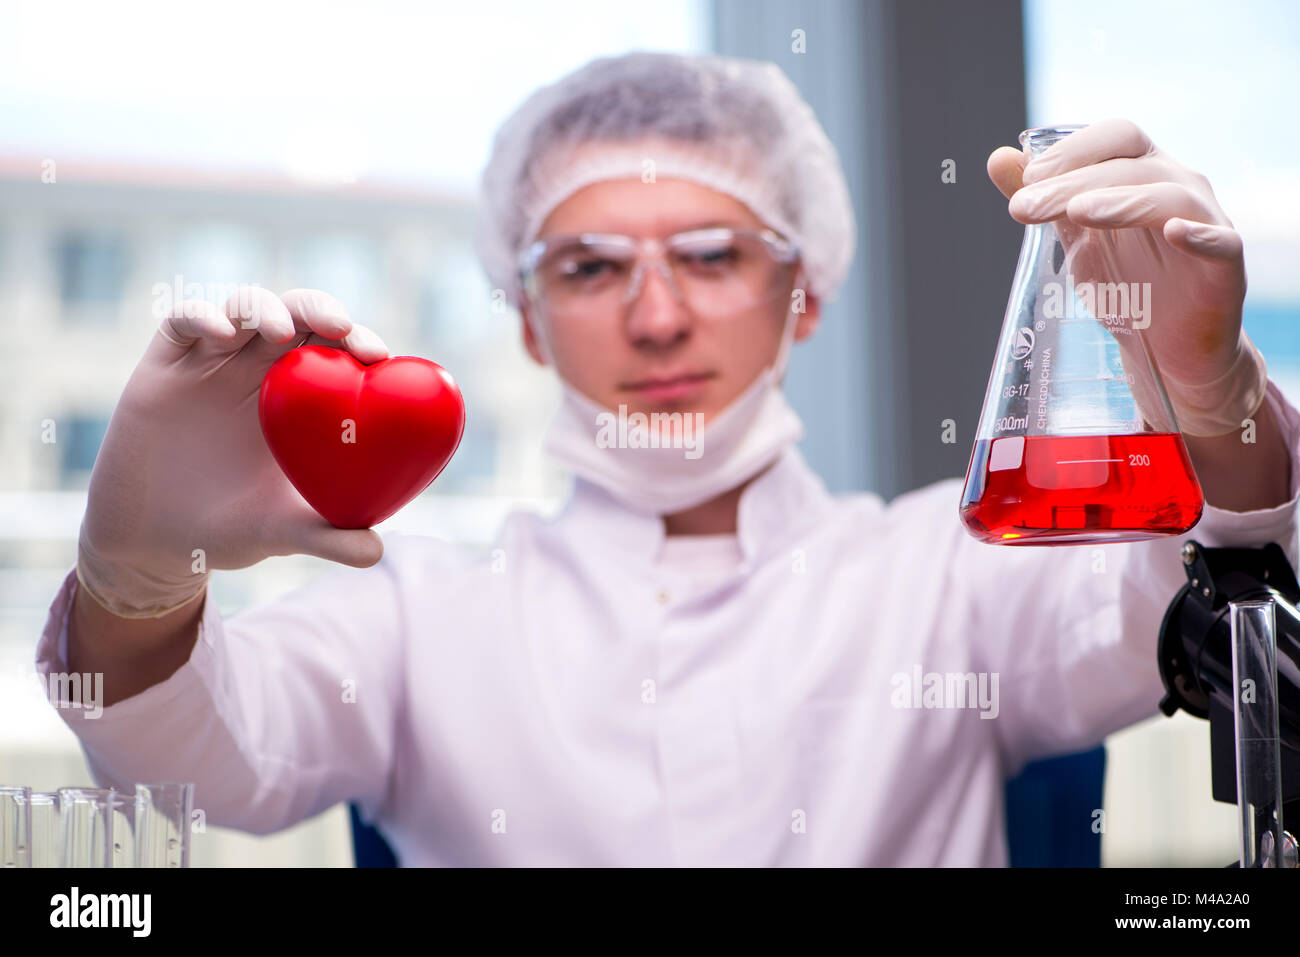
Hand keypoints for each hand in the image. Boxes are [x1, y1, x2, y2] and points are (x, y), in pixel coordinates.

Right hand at [77, 287, 390, 617]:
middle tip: (341, 328)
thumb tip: (376, 554)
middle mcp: (260, 372)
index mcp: (300, 400)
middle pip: (297, 315)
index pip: (337, 351)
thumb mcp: (280, 535)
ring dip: (265, 308)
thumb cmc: (227, 531)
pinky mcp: (164, 366)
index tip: (379, 356)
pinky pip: (182, 322)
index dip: (358, 341)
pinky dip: (202, 316)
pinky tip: (221, 334)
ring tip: (280, 331)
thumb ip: (327, 538)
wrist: (152, 541)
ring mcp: (212, 364)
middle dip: (320, 310)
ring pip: (245, 308)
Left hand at [986, 119, 1265, 435]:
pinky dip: (1199, 234)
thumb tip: (999, 158)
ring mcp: (1206, 223)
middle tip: (1024, 209)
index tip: (1028, 178)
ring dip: (1122, 201)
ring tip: (1078, 214)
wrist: (1166, 347)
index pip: (1116, 138)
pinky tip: (1174, 232)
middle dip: (1073, 183)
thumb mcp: (1076, 238)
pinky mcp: (1226, 267)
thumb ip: (1043, 198)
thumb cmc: (1127, 282)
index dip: (1073, 150)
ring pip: (1169, 197)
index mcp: (1144, 172)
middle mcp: (1179, 186)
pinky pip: (1220, 242)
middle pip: (1131, 166)